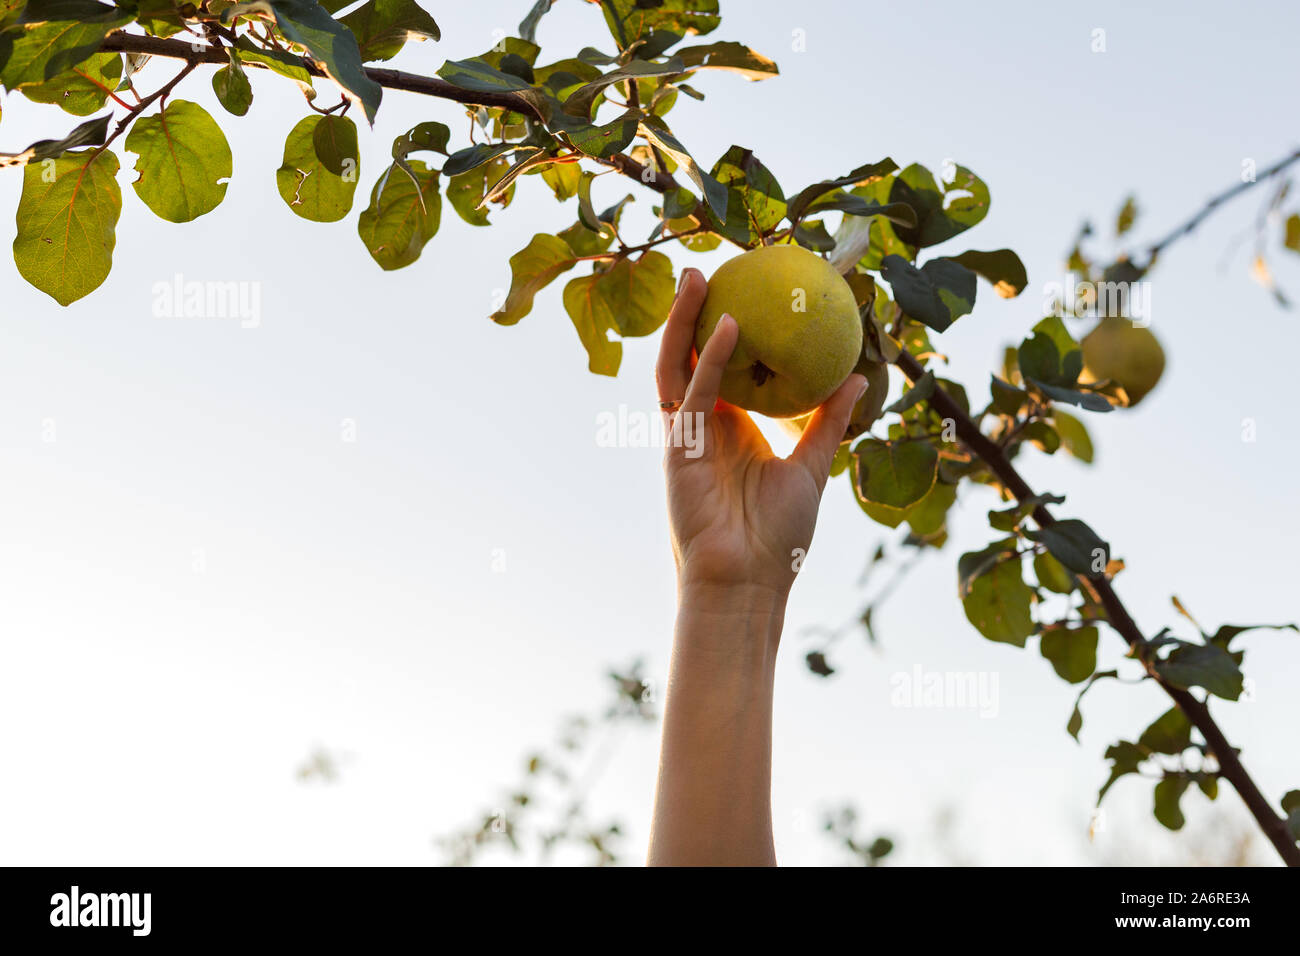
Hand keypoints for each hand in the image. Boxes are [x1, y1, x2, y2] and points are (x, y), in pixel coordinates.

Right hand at [656, 267, 867, 595]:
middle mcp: (701, 427)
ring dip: (682, 321)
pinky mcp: (678, 449)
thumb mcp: (811, 467)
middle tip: (708, 265)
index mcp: (727, 429)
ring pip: (676, 366)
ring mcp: (685, 437)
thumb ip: (828, 421)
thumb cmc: (778, 538)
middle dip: (689, 312)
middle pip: (688, 356)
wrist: (748, 583)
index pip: (720, 367)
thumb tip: (859, 375)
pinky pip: (693, 394)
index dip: (722, 327)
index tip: (742, 287)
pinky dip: (708, 359)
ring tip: (696, 275)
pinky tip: (725, 324)